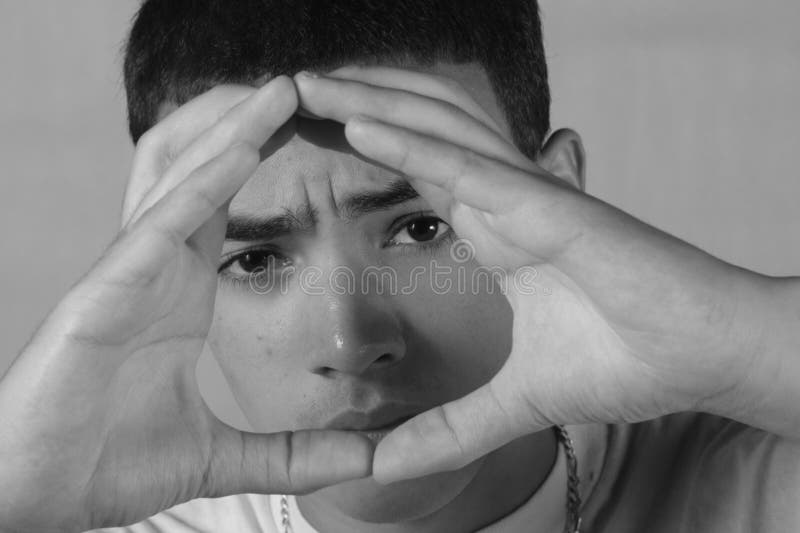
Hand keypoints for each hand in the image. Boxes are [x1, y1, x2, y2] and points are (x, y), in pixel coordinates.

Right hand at [0, 76, 371, 531]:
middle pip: (200, 167)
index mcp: (181, 288)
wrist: (38, 498)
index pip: (226, 199)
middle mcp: (155, 265)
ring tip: (282, 89)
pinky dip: (206, 176)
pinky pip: (163, 217)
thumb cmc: (113, 464)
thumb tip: (368, 464)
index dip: (262, 158)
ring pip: (179, 173)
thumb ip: (296, 454)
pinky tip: (247, 142)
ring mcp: (129, 270)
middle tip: (303, 89)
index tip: (314, 128)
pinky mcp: (106, 289)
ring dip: (230, 126)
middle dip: (246, 121)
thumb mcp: (226, 456)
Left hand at [294, 66, 783, 483]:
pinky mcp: (555, 211)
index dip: (367, 144)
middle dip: (354, 105)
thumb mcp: (515, 403)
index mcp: (497, 230)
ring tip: (307, 87)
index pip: (419, 171)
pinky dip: (416, 145)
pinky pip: (474, 170)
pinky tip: (362, 125)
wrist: (706, 360)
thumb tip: (385, 469)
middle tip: (289, 91)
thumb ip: (450, 430)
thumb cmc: (628, 360)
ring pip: (439, 135)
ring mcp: (531, 199)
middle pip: (419, 135)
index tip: (308, 134)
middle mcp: (508, 201)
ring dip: (370, 105)